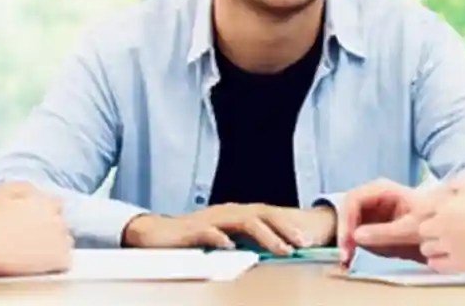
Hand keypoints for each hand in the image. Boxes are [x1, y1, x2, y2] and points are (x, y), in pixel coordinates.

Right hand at [0, 184, 71, 276]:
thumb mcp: (4, 191)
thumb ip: (25, 188)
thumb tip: (36, 191)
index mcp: (47, 203)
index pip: (56, 204)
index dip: (45, 211)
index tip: (34, 219)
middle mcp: (58, 219)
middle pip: (61, 223)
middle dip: (50, 227)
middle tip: (33, 236)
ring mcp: (60, 241)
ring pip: (66, 241)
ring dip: (55, 244)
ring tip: (36, 252)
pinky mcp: (59, 261)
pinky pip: (65, 260)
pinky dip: (57, 262)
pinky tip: (41, 264)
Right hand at [123, 203, 320, 254]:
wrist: (157, 234)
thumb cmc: (193, 238)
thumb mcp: (224, 238)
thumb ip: (245, 241)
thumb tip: (272, 251)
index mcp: (236, 213)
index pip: (268, 215)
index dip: (288, 225)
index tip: (307, 240)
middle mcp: (227, 212)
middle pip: (262, 214)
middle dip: (285, 228)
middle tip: (303, 243)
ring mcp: (211, 219)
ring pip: (244, 222)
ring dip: (266, 235)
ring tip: (282, 249)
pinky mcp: (193, 229)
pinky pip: (210, 232)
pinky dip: (222, 239)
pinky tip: (233, 248)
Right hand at [337, 178, 449, 264]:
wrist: (442, 231)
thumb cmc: (431, 221)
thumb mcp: (411, 228)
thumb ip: (384, 232)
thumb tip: (355, 236)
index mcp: (381, 190)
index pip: (354, 199)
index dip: (346, 219)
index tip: (348, 240)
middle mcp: (371, 198)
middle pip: (346, 211)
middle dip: (343, 232)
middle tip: (345, 255)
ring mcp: (368, 211)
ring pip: (347, 223)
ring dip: (344, 241)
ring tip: (346, 260)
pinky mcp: (368, 226)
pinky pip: (353, 234)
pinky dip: (350, 247)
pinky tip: (350, 260)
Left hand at [416, 175, 464, 272]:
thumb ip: (453, 184)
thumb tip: (442, 191)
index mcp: (444, 206)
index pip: (419, 208)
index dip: (426, 208)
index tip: (435, 210)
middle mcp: (441, 228)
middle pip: (421, 229)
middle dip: (430, 226)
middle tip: (444, 225)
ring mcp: (449, 248)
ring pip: (426, 249)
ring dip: (433, 244)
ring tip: (447, 241)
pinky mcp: (459, 265)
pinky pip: (435, 265)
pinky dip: (437, 260)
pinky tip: (447, 254)